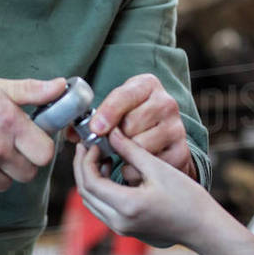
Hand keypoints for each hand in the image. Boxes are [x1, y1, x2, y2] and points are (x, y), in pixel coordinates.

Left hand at [72, 74, 193, 182]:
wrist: (164, 137)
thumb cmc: (133, 119)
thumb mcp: (116, 108)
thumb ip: (93, 118)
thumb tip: (71, 134)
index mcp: (147, 85)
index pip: (125, 95)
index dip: (108, 112)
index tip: (96, 128)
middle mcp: (166, 103)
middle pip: (131, 124)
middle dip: (115, 137)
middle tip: (111, 143)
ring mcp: (176, 128)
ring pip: (140, 146)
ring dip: (125, 155)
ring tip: (124, 153)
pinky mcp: (181, 151)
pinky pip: (149, 165)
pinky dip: (135, 169)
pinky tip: (135, 164)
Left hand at [72, 126, 212, 247]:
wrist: (203, 227)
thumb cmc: (187, 199)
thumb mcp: (158, 168)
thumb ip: (131, 150)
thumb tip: (111, 133)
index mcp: (127, 206)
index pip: (90, 182)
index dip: (86, 160)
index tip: (92, 143)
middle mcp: (119, 221)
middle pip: (85, 193)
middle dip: (82, 167)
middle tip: (88, 146)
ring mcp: (120, 228)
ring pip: (91, 201)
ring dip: (90, 178)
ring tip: (100, 155)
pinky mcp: (125, 229)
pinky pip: (101, 207)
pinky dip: (100, 189)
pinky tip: (110, 171)